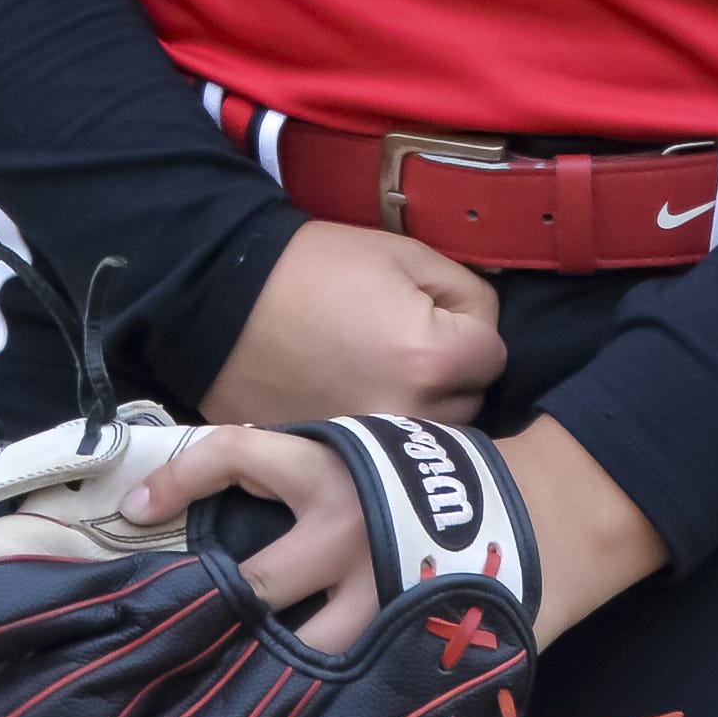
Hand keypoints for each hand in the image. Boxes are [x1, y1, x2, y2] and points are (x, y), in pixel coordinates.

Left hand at [124, 413, 666, 655]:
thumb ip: (313, 467)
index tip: (138, 510)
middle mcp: (337, 532)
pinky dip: (309, 709)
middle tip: (188, 631)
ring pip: (287, 649)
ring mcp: (367, 599)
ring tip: (235, 690)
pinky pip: (334, 692)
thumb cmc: (451, 476)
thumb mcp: (376, 447)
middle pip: (248, 581)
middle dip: (217, 610)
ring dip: (261, 668)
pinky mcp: (397, 649)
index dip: (177, 481)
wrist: (544, 512)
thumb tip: (236, 488)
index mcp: (329, 466)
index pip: (232, 456)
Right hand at [200, 218, 506, 426]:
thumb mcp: (404, 255)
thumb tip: (485, 329)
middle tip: (401, 340)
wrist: (224, 298)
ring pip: (430, 435)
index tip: (429, 311)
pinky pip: (383, 453)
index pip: (493, 354)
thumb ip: (465, 292)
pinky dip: (378, 431)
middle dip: (449, 372)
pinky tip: (356, 396)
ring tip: (379, 370)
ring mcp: (369, 447)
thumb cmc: (316, 267)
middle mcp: (408, 415)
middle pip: (468, 401)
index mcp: (431, 359)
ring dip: (420, 407)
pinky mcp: (335, 461)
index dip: (467, 325)